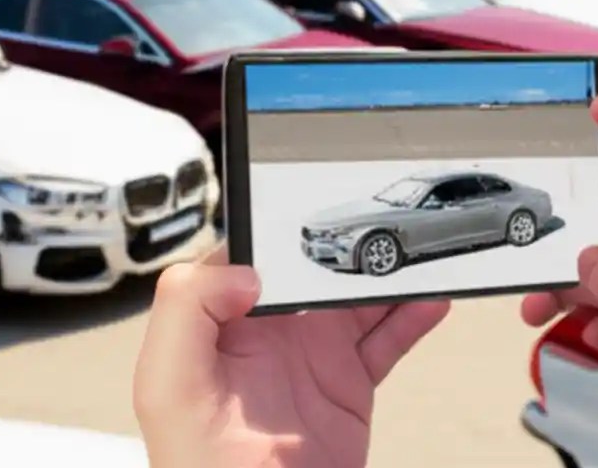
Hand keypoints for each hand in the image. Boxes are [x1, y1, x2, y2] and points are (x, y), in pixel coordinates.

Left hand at [134, 248, 448, 467]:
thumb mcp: (169, 386)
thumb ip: (187, 310)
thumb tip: (242, 270)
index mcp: (217, 324)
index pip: (246, 256)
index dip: (273, 232)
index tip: (303, 211)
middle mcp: (264, 335)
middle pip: (310, 271)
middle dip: (343, 247)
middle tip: (377, 230)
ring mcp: (309, 358)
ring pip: (354, 299)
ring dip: (384, 276)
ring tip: (414, 256)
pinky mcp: (346, 385)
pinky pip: (384, 339)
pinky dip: (410, 316)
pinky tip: (428, 300)